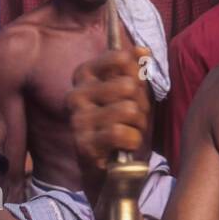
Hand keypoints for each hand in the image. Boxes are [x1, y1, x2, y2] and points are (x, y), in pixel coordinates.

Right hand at [67, 46, 151, 174]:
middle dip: (141, 105)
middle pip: (128, 86)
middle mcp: (75, 94)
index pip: (119, 58)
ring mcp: (78, 119)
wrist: (108, 169)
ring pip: (128, 109)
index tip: (134, 87)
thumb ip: (134, 70)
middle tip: (133, 118)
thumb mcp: (129, 93)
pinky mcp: (83, 144)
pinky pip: (122, 132)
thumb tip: (142, 51)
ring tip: (130, 131)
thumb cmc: (120, 124)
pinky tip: (125, 145)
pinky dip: (133, 140)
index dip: (137, 74)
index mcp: (84, 75)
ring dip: (138, 124)